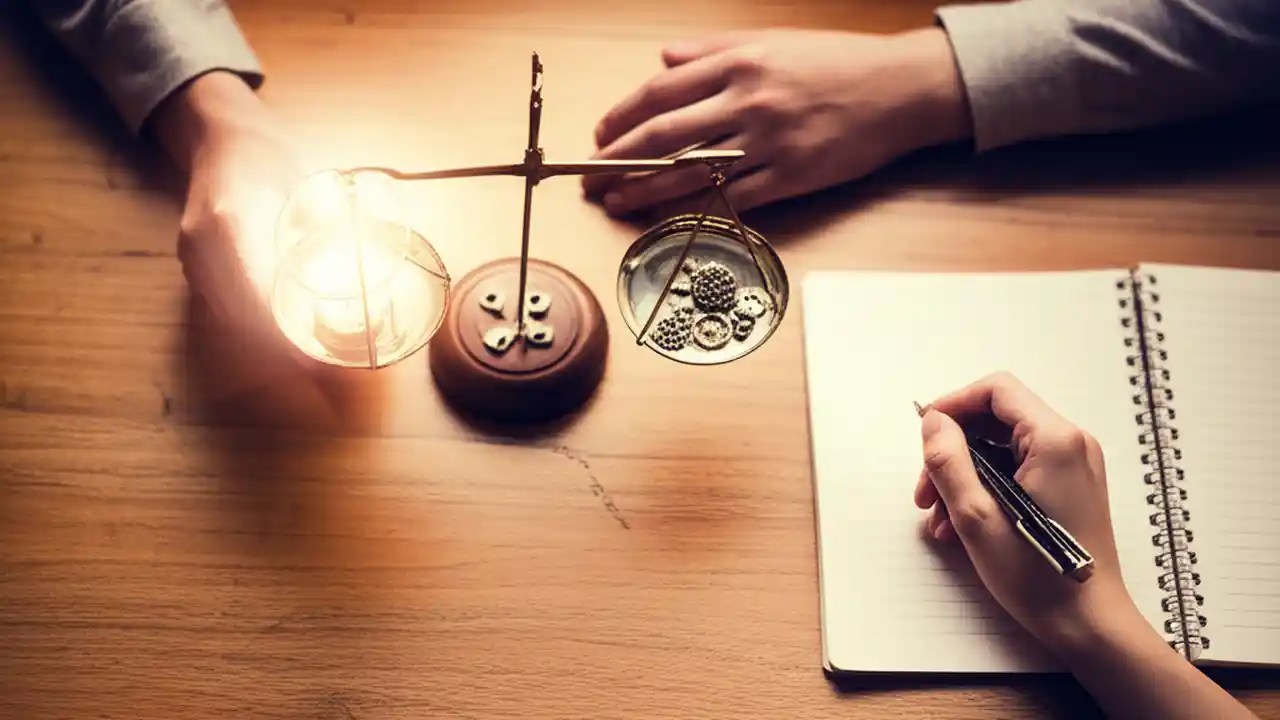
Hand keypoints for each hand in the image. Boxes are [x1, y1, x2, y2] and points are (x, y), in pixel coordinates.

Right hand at [151, 72, 339, 418]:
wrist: (218, 134)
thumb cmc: (269, 152)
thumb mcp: (308, 182)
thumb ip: (332, 226)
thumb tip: (375, 277)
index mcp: (231, 223)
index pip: (256, 300)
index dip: (286, 344)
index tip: (320, 370)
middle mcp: (205, 250)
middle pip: (242, 327)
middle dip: (285, 368)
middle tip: (333, 391)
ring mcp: (196, 264)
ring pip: (232, 331)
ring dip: (273, 365)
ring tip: (321, 389)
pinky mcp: (199, 274)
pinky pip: (227, 321)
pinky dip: (259, 348)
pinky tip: (293, 365)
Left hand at [583, 27, 970, 215]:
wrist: (899, 90)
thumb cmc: (835, 63)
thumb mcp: (771, 40)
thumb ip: (712, 49)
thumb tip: (663, 59)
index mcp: (738, 63)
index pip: (660, 92)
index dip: (622, 116)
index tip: (599, 134)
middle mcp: (748, 101)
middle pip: (664, 134)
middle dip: (618, 157)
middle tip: (590, 177)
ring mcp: (770, 142)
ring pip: (691, 171)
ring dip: (646, 188)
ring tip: (616, 200)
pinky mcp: (793, 175)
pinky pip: (736, 197)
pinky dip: (700, 207)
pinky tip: (671, 215)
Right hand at [913, 372, 1143, 657]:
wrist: (1089, 624)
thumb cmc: (1042, 579)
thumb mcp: (977, 517)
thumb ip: (949, 461)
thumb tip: (934, 423)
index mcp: (1055, 442)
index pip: (997, 391)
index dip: (954, 404)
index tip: (926, 431)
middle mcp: (1071, 445)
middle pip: (996, 419)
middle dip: (954, 449)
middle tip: (926, 488)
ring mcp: (1074, 465)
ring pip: (1003, 447)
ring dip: (965, 473)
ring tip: (940, 515)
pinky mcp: (1070, 486)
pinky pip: (1018, 468)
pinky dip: (987, 486)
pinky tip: (964, 522)